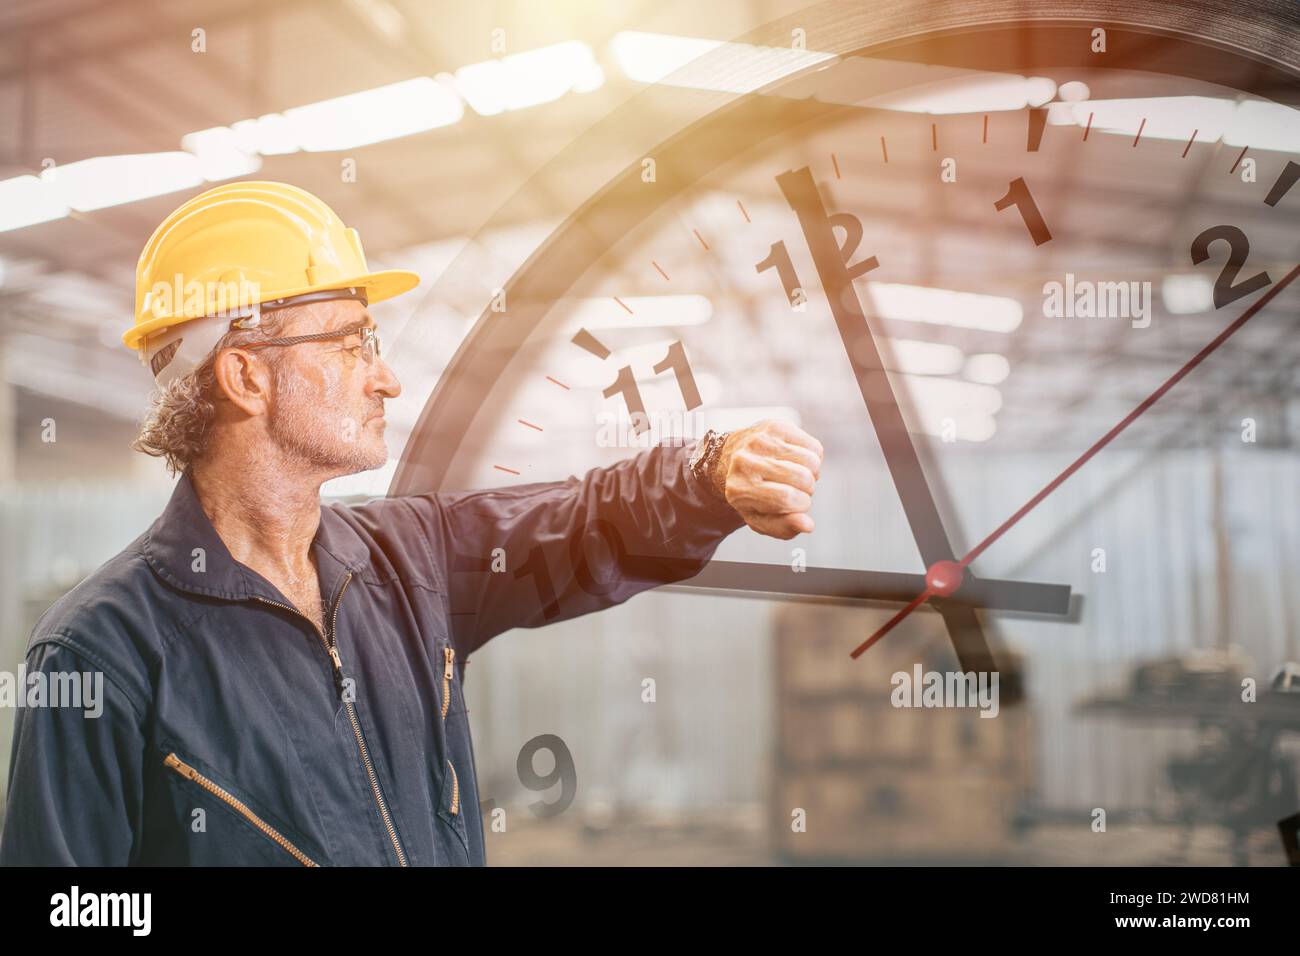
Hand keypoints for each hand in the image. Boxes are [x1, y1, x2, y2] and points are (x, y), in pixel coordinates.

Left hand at [715, 420, 823, 538]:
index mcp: (739, 489)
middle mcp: (745, 461)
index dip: (801, 504)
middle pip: (802, 477)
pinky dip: (813, 459)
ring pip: (811, 461)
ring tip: (796, 476)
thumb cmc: (753, 496)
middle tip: (795, 490)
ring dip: (812, 474)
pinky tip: (797, 462)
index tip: (798, 504)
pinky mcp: (775, 426)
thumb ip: (784, 527)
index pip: (785, 498)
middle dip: (808, 490)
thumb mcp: (763, 520)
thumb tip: (808, 525)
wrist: (731, 461)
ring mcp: (760, 440)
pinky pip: (814, 447)